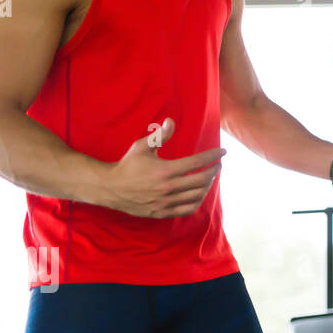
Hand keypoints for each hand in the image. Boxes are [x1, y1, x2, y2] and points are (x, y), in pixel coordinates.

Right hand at [103, 118, 224, 218]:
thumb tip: (171, 120)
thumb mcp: (142, 146)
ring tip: (209, 178)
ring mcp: (166, 202)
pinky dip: (197, 201)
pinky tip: (199, 193)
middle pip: (202, 180)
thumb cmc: (127, 165)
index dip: (213, 156)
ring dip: (207, 185)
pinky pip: (187, 209)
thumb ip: (160, 135)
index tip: (222, 152)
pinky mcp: (162, 212)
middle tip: (217, 165)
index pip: (197, 162)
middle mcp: (168, 187)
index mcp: (165, 170)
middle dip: (214, 171)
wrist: (110, 188)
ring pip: (197, 195)